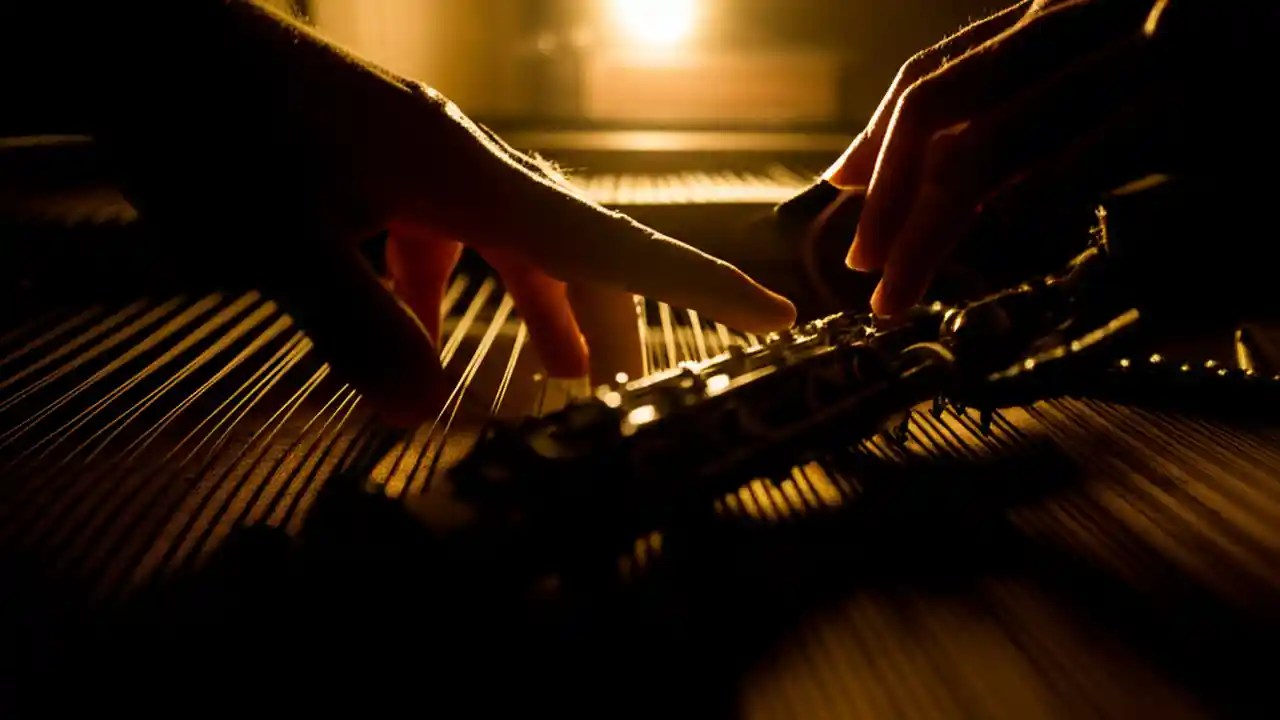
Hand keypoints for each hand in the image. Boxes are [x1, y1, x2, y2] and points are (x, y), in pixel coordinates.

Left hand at [98, 2, 795, 427]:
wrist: (153, 30)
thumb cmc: (214, 119)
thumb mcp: (278, 236)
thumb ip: (354, 324)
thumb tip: (421, 410)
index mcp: (468, 178)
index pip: (609, 244)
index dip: (695, 284)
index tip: (773, 312)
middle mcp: (464, 161)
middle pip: (574, 244)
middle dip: (612, 314)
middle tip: (638, 380)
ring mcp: (424, 155)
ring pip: (514, 238)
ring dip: (541, 304)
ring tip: (565, 370)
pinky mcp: (382, 158)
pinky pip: (446, 227)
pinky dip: (450, 282)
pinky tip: (417, 318)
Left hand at [819, 0, 1235, 316]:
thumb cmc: (1232, 92)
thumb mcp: (1120, 90)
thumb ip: (1042, 117)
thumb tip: (953, 180)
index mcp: (1063, 13)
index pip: (940, 72)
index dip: (878, 137)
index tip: (842, 193)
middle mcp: (1088, 19)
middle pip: (944, 107)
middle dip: (887, 196)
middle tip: (863, 270)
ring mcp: (1136, 52)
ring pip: (990, 144)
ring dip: (928, 229)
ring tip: (898, 293)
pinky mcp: (1192, 98)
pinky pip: (1077, 161)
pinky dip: (1023, 210)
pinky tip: (986, 257)